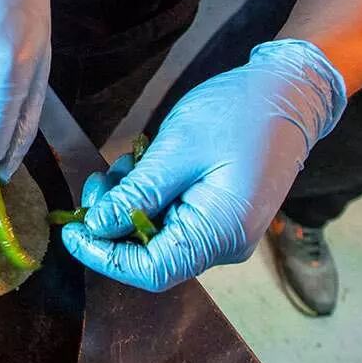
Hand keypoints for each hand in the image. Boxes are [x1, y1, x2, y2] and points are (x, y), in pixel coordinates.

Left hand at [62, 40, 345, 290]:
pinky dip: (149, 197)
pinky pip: (174, 217)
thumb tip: (97, 228)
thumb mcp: (177, 150)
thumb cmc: (238, 114)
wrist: (289, 92)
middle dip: (114, 224)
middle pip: (152, 255)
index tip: (72, 231)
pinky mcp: (220, 213)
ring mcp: (224, 229)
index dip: (104, 256)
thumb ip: (136, 195)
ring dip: (129, 205)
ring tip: (120, 167)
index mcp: (219, 234)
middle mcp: (224, 243)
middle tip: (94, 185)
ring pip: (159, 234)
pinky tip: (141, 167)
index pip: (151, 270)